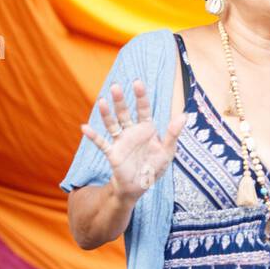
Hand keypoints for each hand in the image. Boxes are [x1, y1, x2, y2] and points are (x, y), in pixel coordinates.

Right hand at [81, 81, 185, 201]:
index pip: (143, 109)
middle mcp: (132, 132)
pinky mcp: (113, 153)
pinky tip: (85, 128)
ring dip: (106, 113)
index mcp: (147, 129)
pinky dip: (94, 136)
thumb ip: (173, 133)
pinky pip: (102, 143)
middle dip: (120, 100)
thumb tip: (184, 115)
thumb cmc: (155, 166)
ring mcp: (121, 141)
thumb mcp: (168, 151)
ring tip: (101, 101)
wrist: (140, 185)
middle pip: (124, 113)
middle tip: (115, 86)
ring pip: (112, 124)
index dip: (140, 96)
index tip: (137, 82)